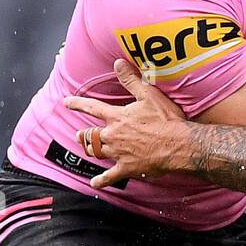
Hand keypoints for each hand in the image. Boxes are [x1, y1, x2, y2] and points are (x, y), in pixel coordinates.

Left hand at [63, 59, 188, 188]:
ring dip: (89, 149)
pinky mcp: (127, 168)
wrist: (178, 145)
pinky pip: (109, 176)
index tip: (66, 102)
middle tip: (78, 133)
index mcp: (117, 117)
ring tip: (86, 148)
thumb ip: (132, 80)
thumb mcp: (149, 95)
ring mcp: (118, 153)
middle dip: (83, 134)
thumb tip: (118, 63)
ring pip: (96, 151)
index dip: (78, 104)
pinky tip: (95, 183)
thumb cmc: (166, 120)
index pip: (92, 108)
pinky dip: (101, 180)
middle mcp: (113, 135)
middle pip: (90, 134)